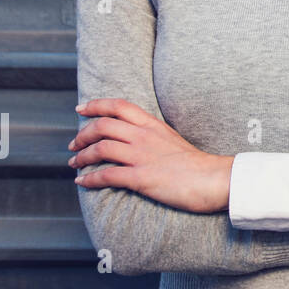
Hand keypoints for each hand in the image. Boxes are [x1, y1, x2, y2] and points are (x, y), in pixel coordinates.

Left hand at [69, 98, 234, 212]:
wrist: (214, 179)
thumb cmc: (196, 164)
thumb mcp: (172, 140)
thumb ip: (152, 136)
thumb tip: (134, 138)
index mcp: (152, 125)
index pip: (118, 106)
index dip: (95, 105)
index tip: (80, 109)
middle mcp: (144, 137)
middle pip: (102, 126)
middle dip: (82, 134)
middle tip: (74, 144)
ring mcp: (142, 156)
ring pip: (100, 149)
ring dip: (81, 157)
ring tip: (74, 164)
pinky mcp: (141, 178)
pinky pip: (106, 175)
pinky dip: (89, 179)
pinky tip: (82, 182)